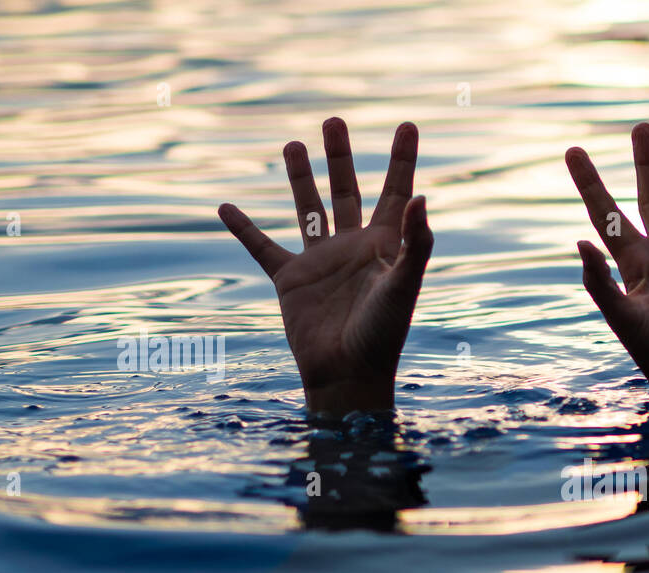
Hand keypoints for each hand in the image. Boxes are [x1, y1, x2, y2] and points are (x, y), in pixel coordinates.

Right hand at [218, 118, 432, 414]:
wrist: (347, 374)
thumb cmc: (382, 335)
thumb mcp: (403, 287)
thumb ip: (416, 244)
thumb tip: (422, 197)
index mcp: (384, 246)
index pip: (396, 192)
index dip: (402, 159)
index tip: (408, 124)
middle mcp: (352, 247)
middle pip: (346, 190)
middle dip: (340, 157)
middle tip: (333, 121)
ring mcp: (321, 261)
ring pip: (308, 208)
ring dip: (300, 178)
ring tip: (294, 143)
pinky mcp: (291, 280)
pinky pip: (263, 248)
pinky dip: (244, 228)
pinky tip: (225, 207)